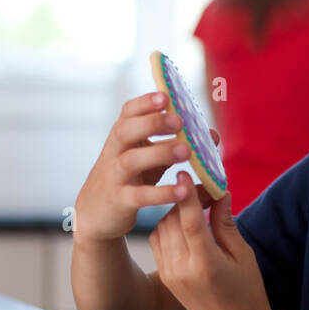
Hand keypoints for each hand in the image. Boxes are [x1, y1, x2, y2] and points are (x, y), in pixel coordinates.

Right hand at [73, 92, 215, 244]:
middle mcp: (115, 152)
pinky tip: (183, 191)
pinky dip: (161, 193)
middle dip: (152, 123)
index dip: (145, 103)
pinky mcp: (120, 201)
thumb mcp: (151, 158)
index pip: (129, 112)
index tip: (166, 96)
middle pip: (126, 131)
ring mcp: (115, 176)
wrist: (97, 212)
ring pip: (132, 160)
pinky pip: (140, 195)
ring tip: (186, 151)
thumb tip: (211, 133)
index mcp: (123, 137)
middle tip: (179, 121)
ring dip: (160, 153)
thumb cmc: (130, 178)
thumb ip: (177, 144)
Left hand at [150, 176, 279, 309]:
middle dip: (185, 199)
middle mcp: (182, 270)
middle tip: (204, 187)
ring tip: (195, 205)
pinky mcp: (165, 276)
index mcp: (205, 265)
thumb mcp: (244, 256)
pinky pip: (158, 241)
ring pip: (161, 228)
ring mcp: (170, 274)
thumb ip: (227, 223)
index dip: (187, 194)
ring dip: (175, 212)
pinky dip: (168, 226)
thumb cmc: (248, 293)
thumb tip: (220, 193)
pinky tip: (184, 223)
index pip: (190, 222)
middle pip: (173, 221)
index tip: (187, 171)